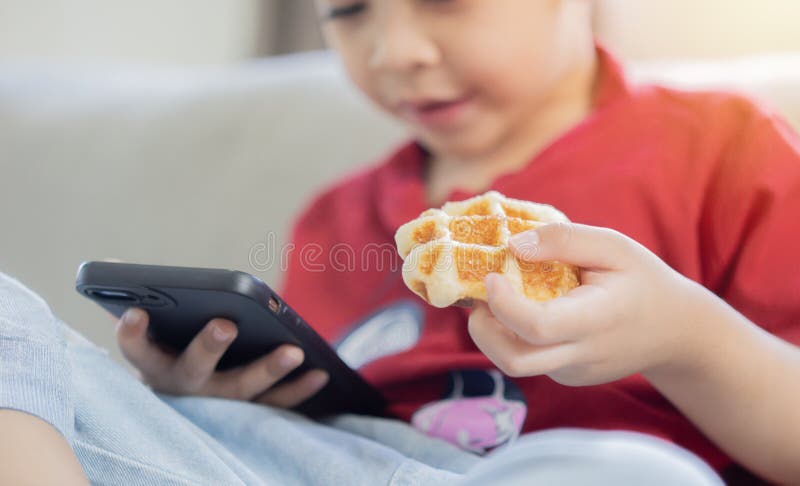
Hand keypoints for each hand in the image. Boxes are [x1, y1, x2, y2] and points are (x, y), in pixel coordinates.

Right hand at [113, 308, 329, 407]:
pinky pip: (275, 401)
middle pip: (194, 369)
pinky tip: (321, 371)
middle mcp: (184, 384)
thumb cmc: (170, 345)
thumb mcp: (151, 327)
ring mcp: (217, 400)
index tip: (135, 312)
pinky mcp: (247, 407)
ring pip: (241, 389)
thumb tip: (113, 262)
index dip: (132, 334)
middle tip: (225, 325)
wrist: (184, 397)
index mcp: (153, 362)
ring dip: (267, 370)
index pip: (136, 350)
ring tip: (294, 351)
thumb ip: (140, 294)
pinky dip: (298, 389)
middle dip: (208, 347)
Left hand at [468, 222, 710, 385]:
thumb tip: (513, 245)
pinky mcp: (566, 376)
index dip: (504, 304)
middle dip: (481, 330)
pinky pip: (529, 359)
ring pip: (515, 363)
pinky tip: (523, 308)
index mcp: (596, 320)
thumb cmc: (642, 280)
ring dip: (492, 332)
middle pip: (514, 361)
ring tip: (498, 297)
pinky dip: (512, 336)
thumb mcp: (613, 246)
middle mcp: (581, 355)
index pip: (538, 327)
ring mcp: (572, 372)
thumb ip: (564, 240)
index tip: (493, 276)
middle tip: (478, 295)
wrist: (676, 332)